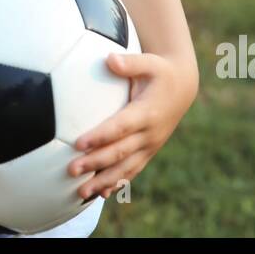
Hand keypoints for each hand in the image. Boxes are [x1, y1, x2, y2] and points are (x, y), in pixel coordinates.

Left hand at [66, 51, 197, 199]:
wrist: (183, 87)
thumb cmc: (160, 71)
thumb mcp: (150, 62)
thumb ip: (130, 62)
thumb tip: (109, 59)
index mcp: (147, 112)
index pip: (120, 127)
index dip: (101, 136)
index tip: (79, 143)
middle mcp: (149, 133)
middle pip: (119, 152)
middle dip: (95, 163)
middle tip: (71, 170)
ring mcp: (150, 145)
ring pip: (125, 168)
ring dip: (103, 181)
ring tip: (80, 193)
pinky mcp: (149, 151)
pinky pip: (132, 171)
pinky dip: (117, 183)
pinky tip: (100, 195)